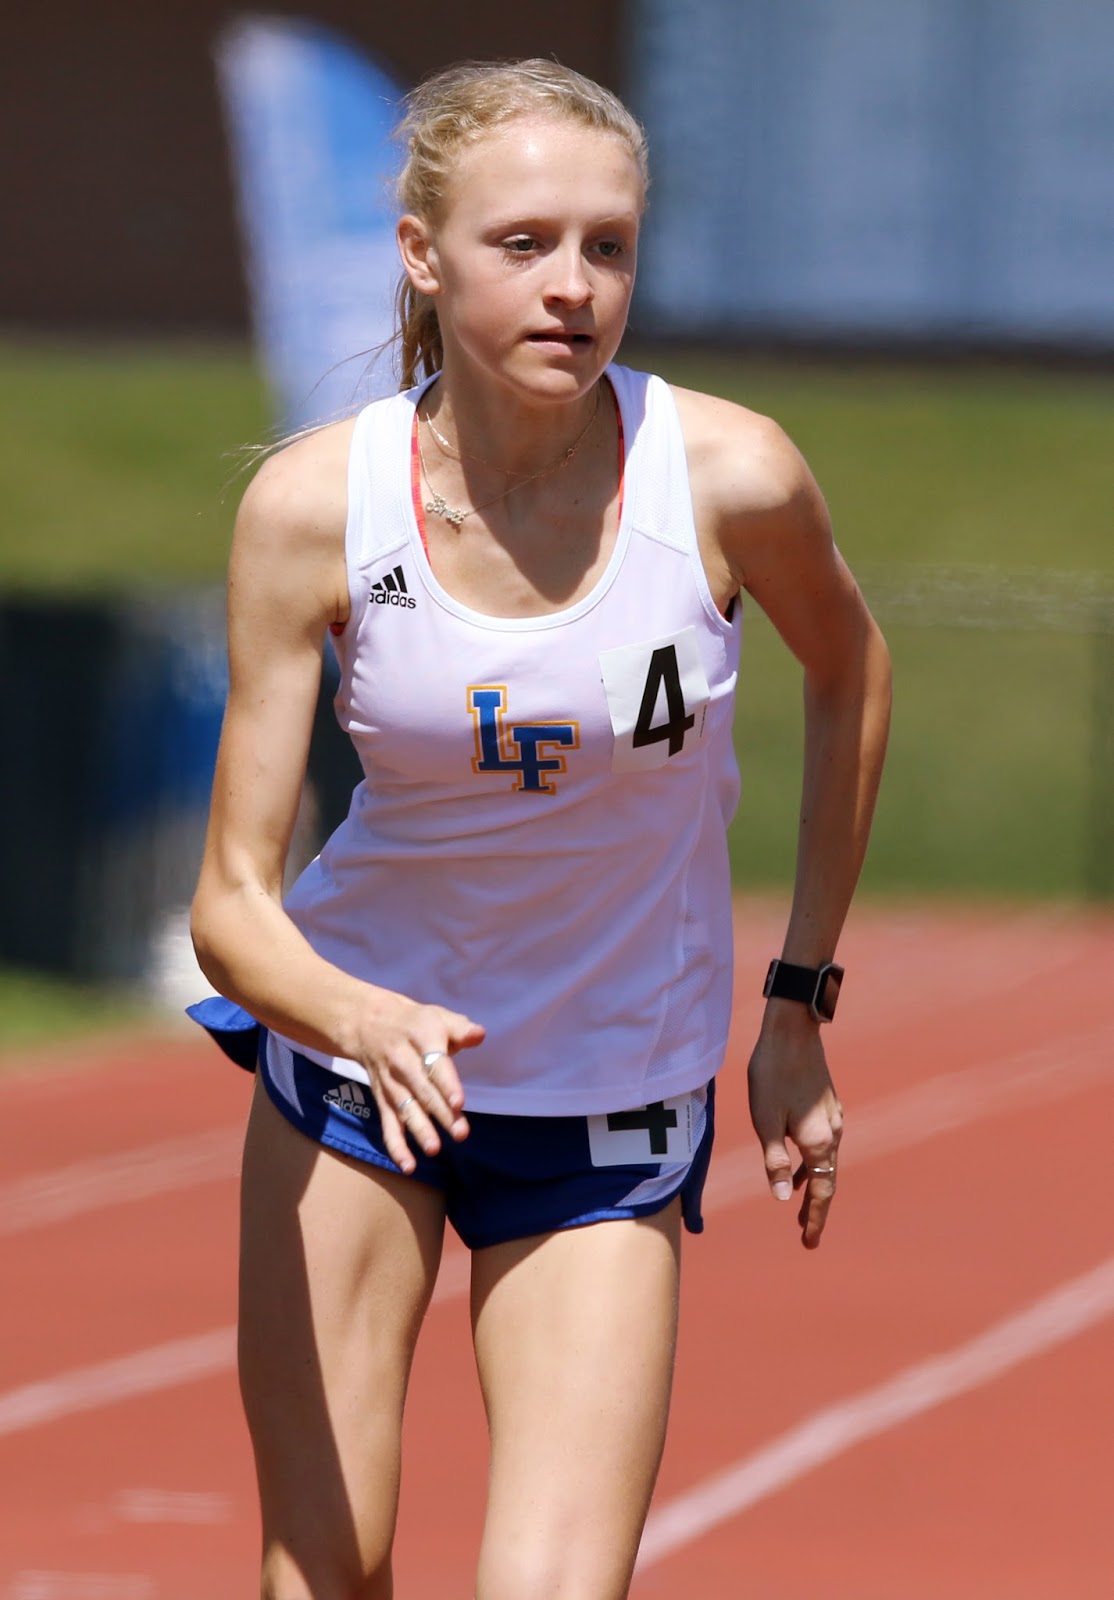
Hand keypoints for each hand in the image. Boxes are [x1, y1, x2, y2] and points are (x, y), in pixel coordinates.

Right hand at [345, 990, 485, 1174]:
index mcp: (419, 1036)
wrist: (367, 1023)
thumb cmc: (414, 1023)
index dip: (446, 1084)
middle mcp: (401, 1060)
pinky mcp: (382, 1099)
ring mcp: (390, 1082)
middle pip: (422, 1089)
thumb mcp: (437, 1016)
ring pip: (405, 1109)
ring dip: (419, 1130)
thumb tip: (479, 1034)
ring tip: (434, 1150)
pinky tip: (408, 1165)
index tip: (459, 1103)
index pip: (434, 1062)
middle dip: (440, 1113)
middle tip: (460, 1134)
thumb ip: (460, 1028)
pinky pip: (387, 1124)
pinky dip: (395, 1146)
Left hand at [746, 1000, 842, 1248]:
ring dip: (814, 1185)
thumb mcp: (765, 1120)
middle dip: (816, 1208)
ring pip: (826, 1162)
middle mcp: (833, 1133)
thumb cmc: (772, 1074)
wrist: (792, 1032)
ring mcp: (833, 1119)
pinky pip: (823, 1145)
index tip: (809, 1243)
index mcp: (818, 1142)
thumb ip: (775, 1162)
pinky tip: (799, 1166)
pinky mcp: (827, 1106)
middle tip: (806, 1235)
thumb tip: (783, 1200)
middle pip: (827, 1180)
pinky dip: (813, 1163)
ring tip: (800, 1207)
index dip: (814, 1218)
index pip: (821, 1191)